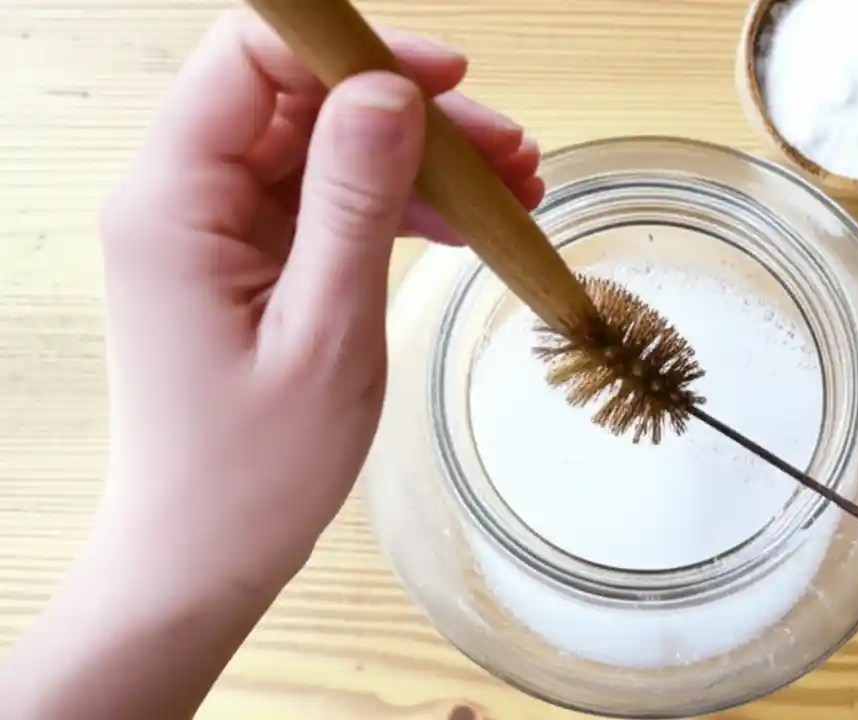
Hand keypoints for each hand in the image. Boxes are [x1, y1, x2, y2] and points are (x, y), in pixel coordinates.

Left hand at [0, 10, 540, 717]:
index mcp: (174, 201)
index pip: (253, 58)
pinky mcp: (248, 258)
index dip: (354, 49)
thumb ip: (355, 199)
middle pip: (302, 99)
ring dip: (419, 160)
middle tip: (512, 150)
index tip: (449, 76)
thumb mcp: (325, 329)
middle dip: (412, 112)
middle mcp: (183, 197)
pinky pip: (328, 200)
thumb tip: (391, 89)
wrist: (206, 554)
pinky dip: (398, 205)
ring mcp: (216, 227)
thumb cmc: (254, 467)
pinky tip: (467, 226)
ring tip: (514, 190)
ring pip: (326, 147)